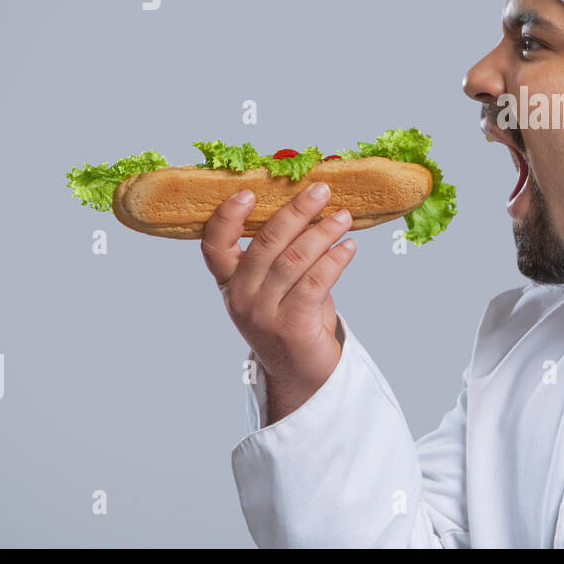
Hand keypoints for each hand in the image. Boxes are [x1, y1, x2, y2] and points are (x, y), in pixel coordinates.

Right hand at [201, 182, 356, 422]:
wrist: (301, 373)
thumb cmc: (292, 316)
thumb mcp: (277, 284)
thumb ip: (284, 251)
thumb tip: (312, 205)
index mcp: (230, 283)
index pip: (214, 246)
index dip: (227, 217)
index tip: (247, 192)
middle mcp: (240, 297)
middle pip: (266, 243)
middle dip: (296, 211)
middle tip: (321, 190)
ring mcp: (263, 314)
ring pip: (294, 260)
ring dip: (323, 233)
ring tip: (343, 217)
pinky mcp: (292, 326)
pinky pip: (315, 282)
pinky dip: (334, 260)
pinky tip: (349, 247)